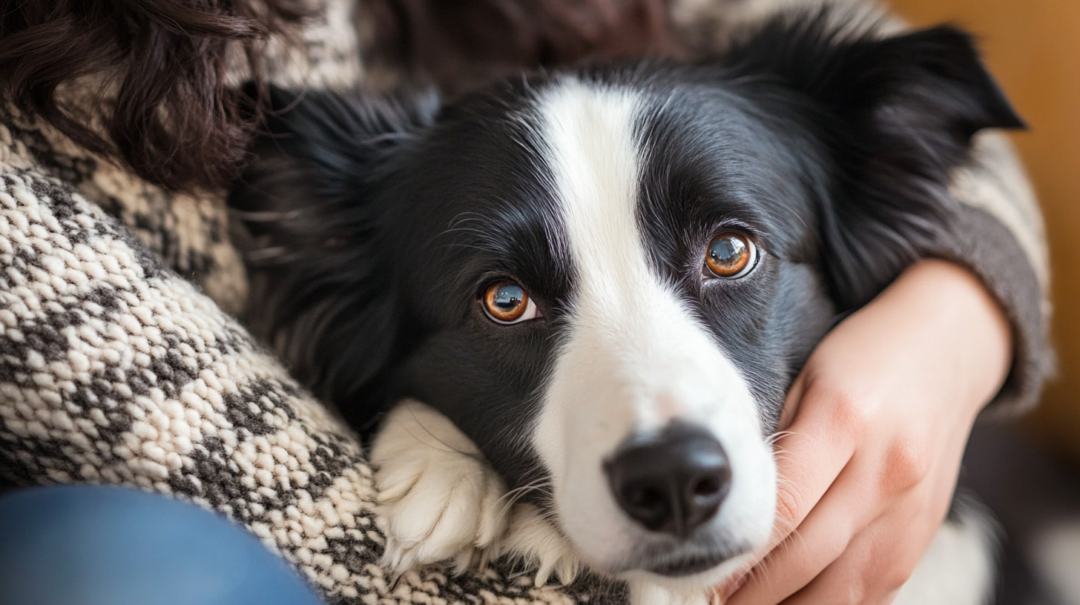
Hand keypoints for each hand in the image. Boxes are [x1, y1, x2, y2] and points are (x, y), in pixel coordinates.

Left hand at [721, 259, 1011, 604]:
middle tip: (715, 602)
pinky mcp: (923, 533)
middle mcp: (884, 471)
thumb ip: (773, 438)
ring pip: (848, 588)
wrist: (948, 348)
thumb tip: (725, 506)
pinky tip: (793, 604)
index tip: (705, 572)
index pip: (787, 506)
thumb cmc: (863, 356)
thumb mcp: (806, 376)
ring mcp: (911, 510)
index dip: (743, 551)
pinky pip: (878, 591)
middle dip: (757, 593)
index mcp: (846, 419)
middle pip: (813, 556)